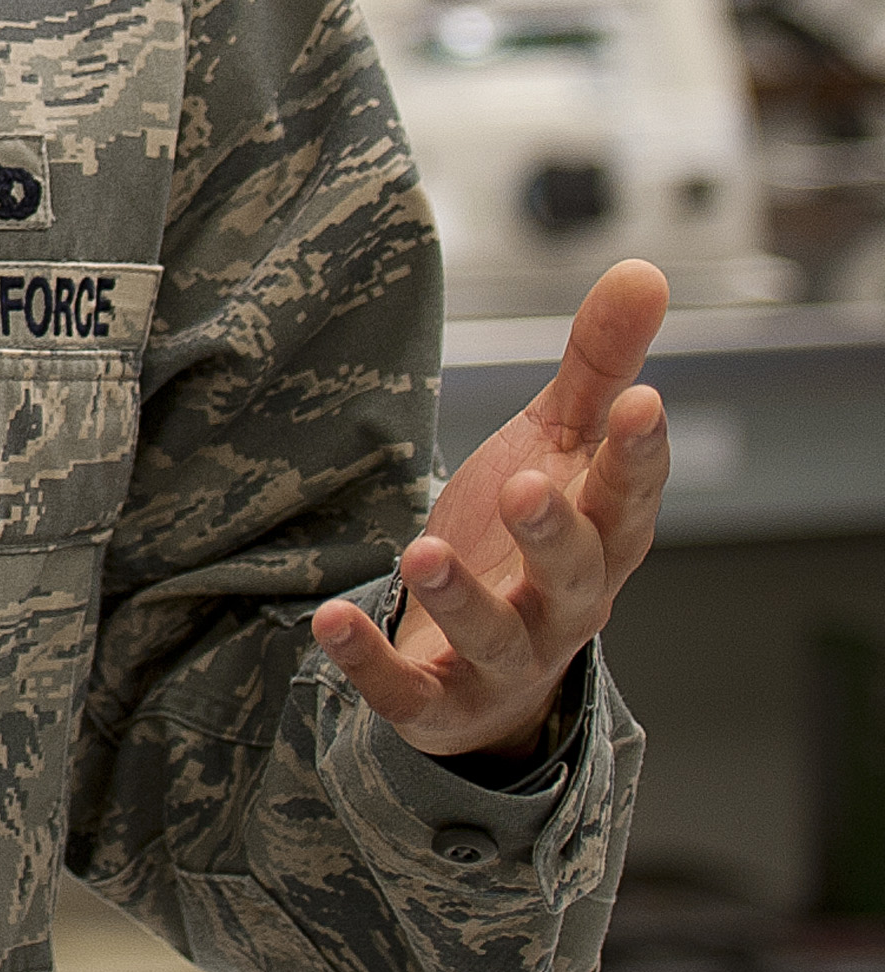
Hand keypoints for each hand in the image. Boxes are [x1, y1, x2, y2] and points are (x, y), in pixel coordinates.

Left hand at [313, 257, 671, 763]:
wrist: (486, 668)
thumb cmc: (527, 541)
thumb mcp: (558, 447)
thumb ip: (596, 364)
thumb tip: (644, 271)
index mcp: (600, 538)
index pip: (630, 496)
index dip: (639, 454)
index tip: (642, 400)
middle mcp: (563, 605)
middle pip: (576, 574)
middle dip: (554, 533)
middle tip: (528, 486)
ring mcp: (502, 658)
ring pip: (496, 634)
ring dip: (461, 596)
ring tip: (420, 551)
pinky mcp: (436, 700)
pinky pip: (404, 690)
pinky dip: (367, 662)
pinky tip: (327, 622)